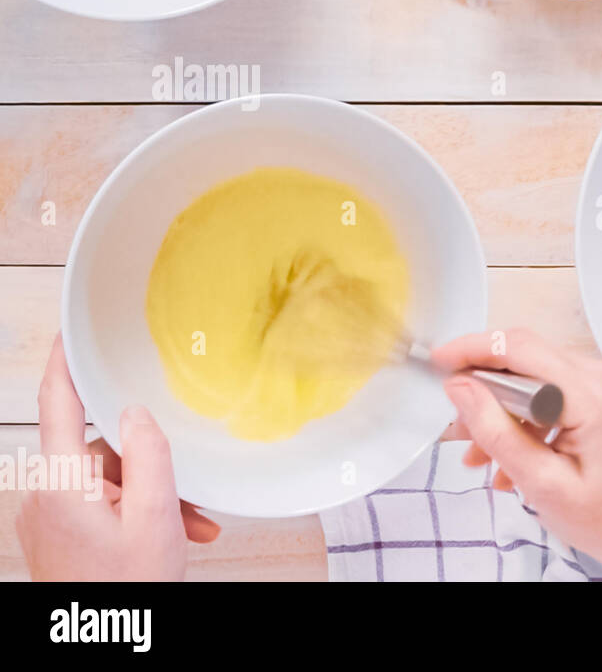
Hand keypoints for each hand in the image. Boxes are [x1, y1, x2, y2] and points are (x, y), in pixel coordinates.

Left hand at [16, 336, 220, 580]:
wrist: (110, 643)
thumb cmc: (129, 592)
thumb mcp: (155, 519)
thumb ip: (149, 455)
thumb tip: (135, 412)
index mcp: (61, 484)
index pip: (58, 403)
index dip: (65, 361)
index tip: (71, 329)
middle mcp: (44, 495)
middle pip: (101, 449)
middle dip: (150, 464)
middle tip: (187, 492)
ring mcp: (49, 516)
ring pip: (109, 478)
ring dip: (153, 495)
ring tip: (188, 524)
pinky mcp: (59, 533)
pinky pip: (102, 503)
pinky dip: (137, 512)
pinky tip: (173, 533)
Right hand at [434, 330, 601, 580]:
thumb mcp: (544, 485)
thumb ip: (498, 432)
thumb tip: (461, 388)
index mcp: (597, 396)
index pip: (522, 348)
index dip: (473, 349)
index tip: (438, 361)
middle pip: (528, 362)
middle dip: (485, 394)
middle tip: (456, 433)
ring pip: (539, 381)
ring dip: (506, 415)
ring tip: (482, 459)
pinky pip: (559, 394)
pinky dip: (532, 421)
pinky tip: (515, 460)